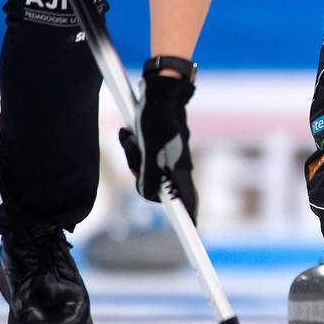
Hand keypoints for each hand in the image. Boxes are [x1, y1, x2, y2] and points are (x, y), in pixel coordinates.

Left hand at [119, 73, 197, 221]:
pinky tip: (130, 132)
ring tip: (130, 136)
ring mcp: (170, 155)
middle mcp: (178, 164)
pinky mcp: (162, 146)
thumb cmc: (156, 120)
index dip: (190, 217)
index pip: (188, 200)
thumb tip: (151, 196)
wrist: (161, 92)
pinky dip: (134, 148)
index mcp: (179, 168)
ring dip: (133, 157)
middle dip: (139, 172)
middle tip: (133, 153)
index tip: (193, 231)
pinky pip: (143, 157)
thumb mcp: (149, 150)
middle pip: (157, 184)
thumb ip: (150, 176)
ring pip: (147, 169)